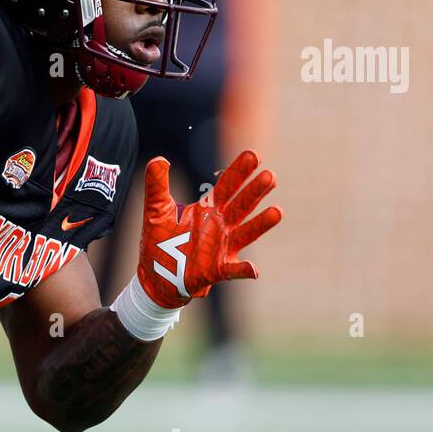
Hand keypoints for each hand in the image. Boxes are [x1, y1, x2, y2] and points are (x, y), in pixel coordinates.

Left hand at [136, 149, 281, 308]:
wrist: (155, 276)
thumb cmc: (160, 242)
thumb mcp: (155, 211)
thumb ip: (156, 185)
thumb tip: (158, 159)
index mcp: (207, 209)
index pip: (227, 186)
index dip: (239, 170)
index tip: (254, 155)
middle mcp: (220, 226)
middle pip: (241, 205)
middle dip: (255, 192)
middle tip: (270, 176)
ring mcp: (222, 248)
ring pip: (245, 233)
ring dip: (260, 224)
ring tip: (277, 212)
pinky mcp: (217, 270)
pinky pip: (233, 271)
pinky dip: (244, 270)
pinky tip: (254, 270)